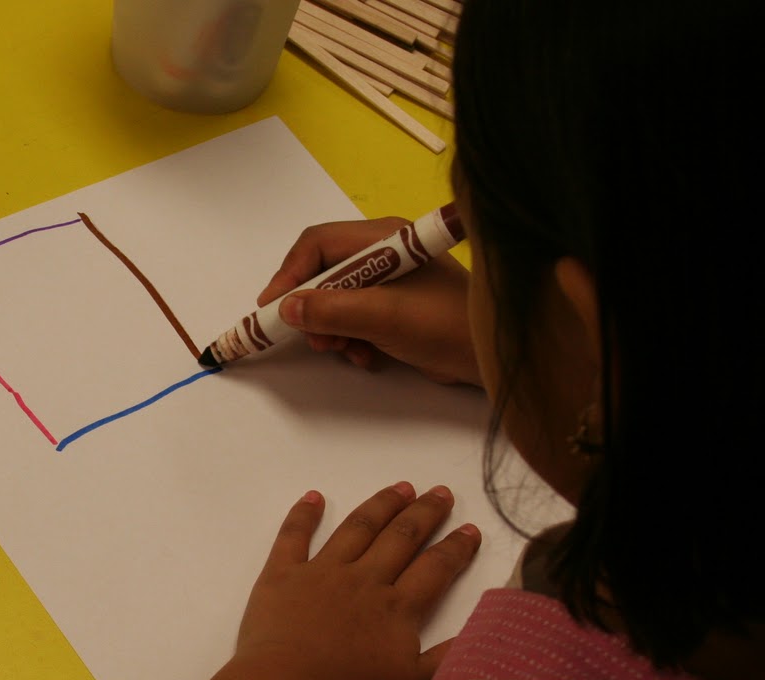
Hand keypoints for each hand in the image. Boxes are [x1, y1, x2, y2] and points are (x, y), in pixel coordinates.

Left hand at [233, 483, 480, 679]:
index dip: (457, 548)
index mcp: (398, 607)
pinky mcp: (281, 575)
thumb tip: (485, 632)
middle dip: (425, 513)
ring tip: (400, 487)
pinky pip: (294, 537)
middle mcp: (364, 580)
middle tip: (441, 492)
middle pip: (401, 538)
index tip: (471, 529)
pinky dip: (303, 514)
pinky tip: (313, 497)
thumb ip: (451, 659)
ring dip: (381, 505)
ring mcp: (321, 573)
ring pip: (358, 528)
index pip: (436, 568)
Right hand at [260, 218, 479, 386]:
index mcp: (384, 239)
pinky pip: (353, 319)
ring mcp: (389, 282)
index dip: (289, 275)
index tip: (271, 309)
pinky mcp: (394, 308)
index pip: (318, 244)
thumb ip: (333, 310)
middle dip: (312, 309)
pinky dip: (350, 339)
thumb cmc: (446, 326)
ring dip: (331, 330)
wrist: (493, 356)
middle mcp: (383, 253)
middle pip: (322, 273)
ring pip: (334, 301)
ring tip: (344, 351)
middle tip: (315, 340)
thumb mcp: (385, 317)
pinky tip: (365, 357)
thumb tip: (287, 308)